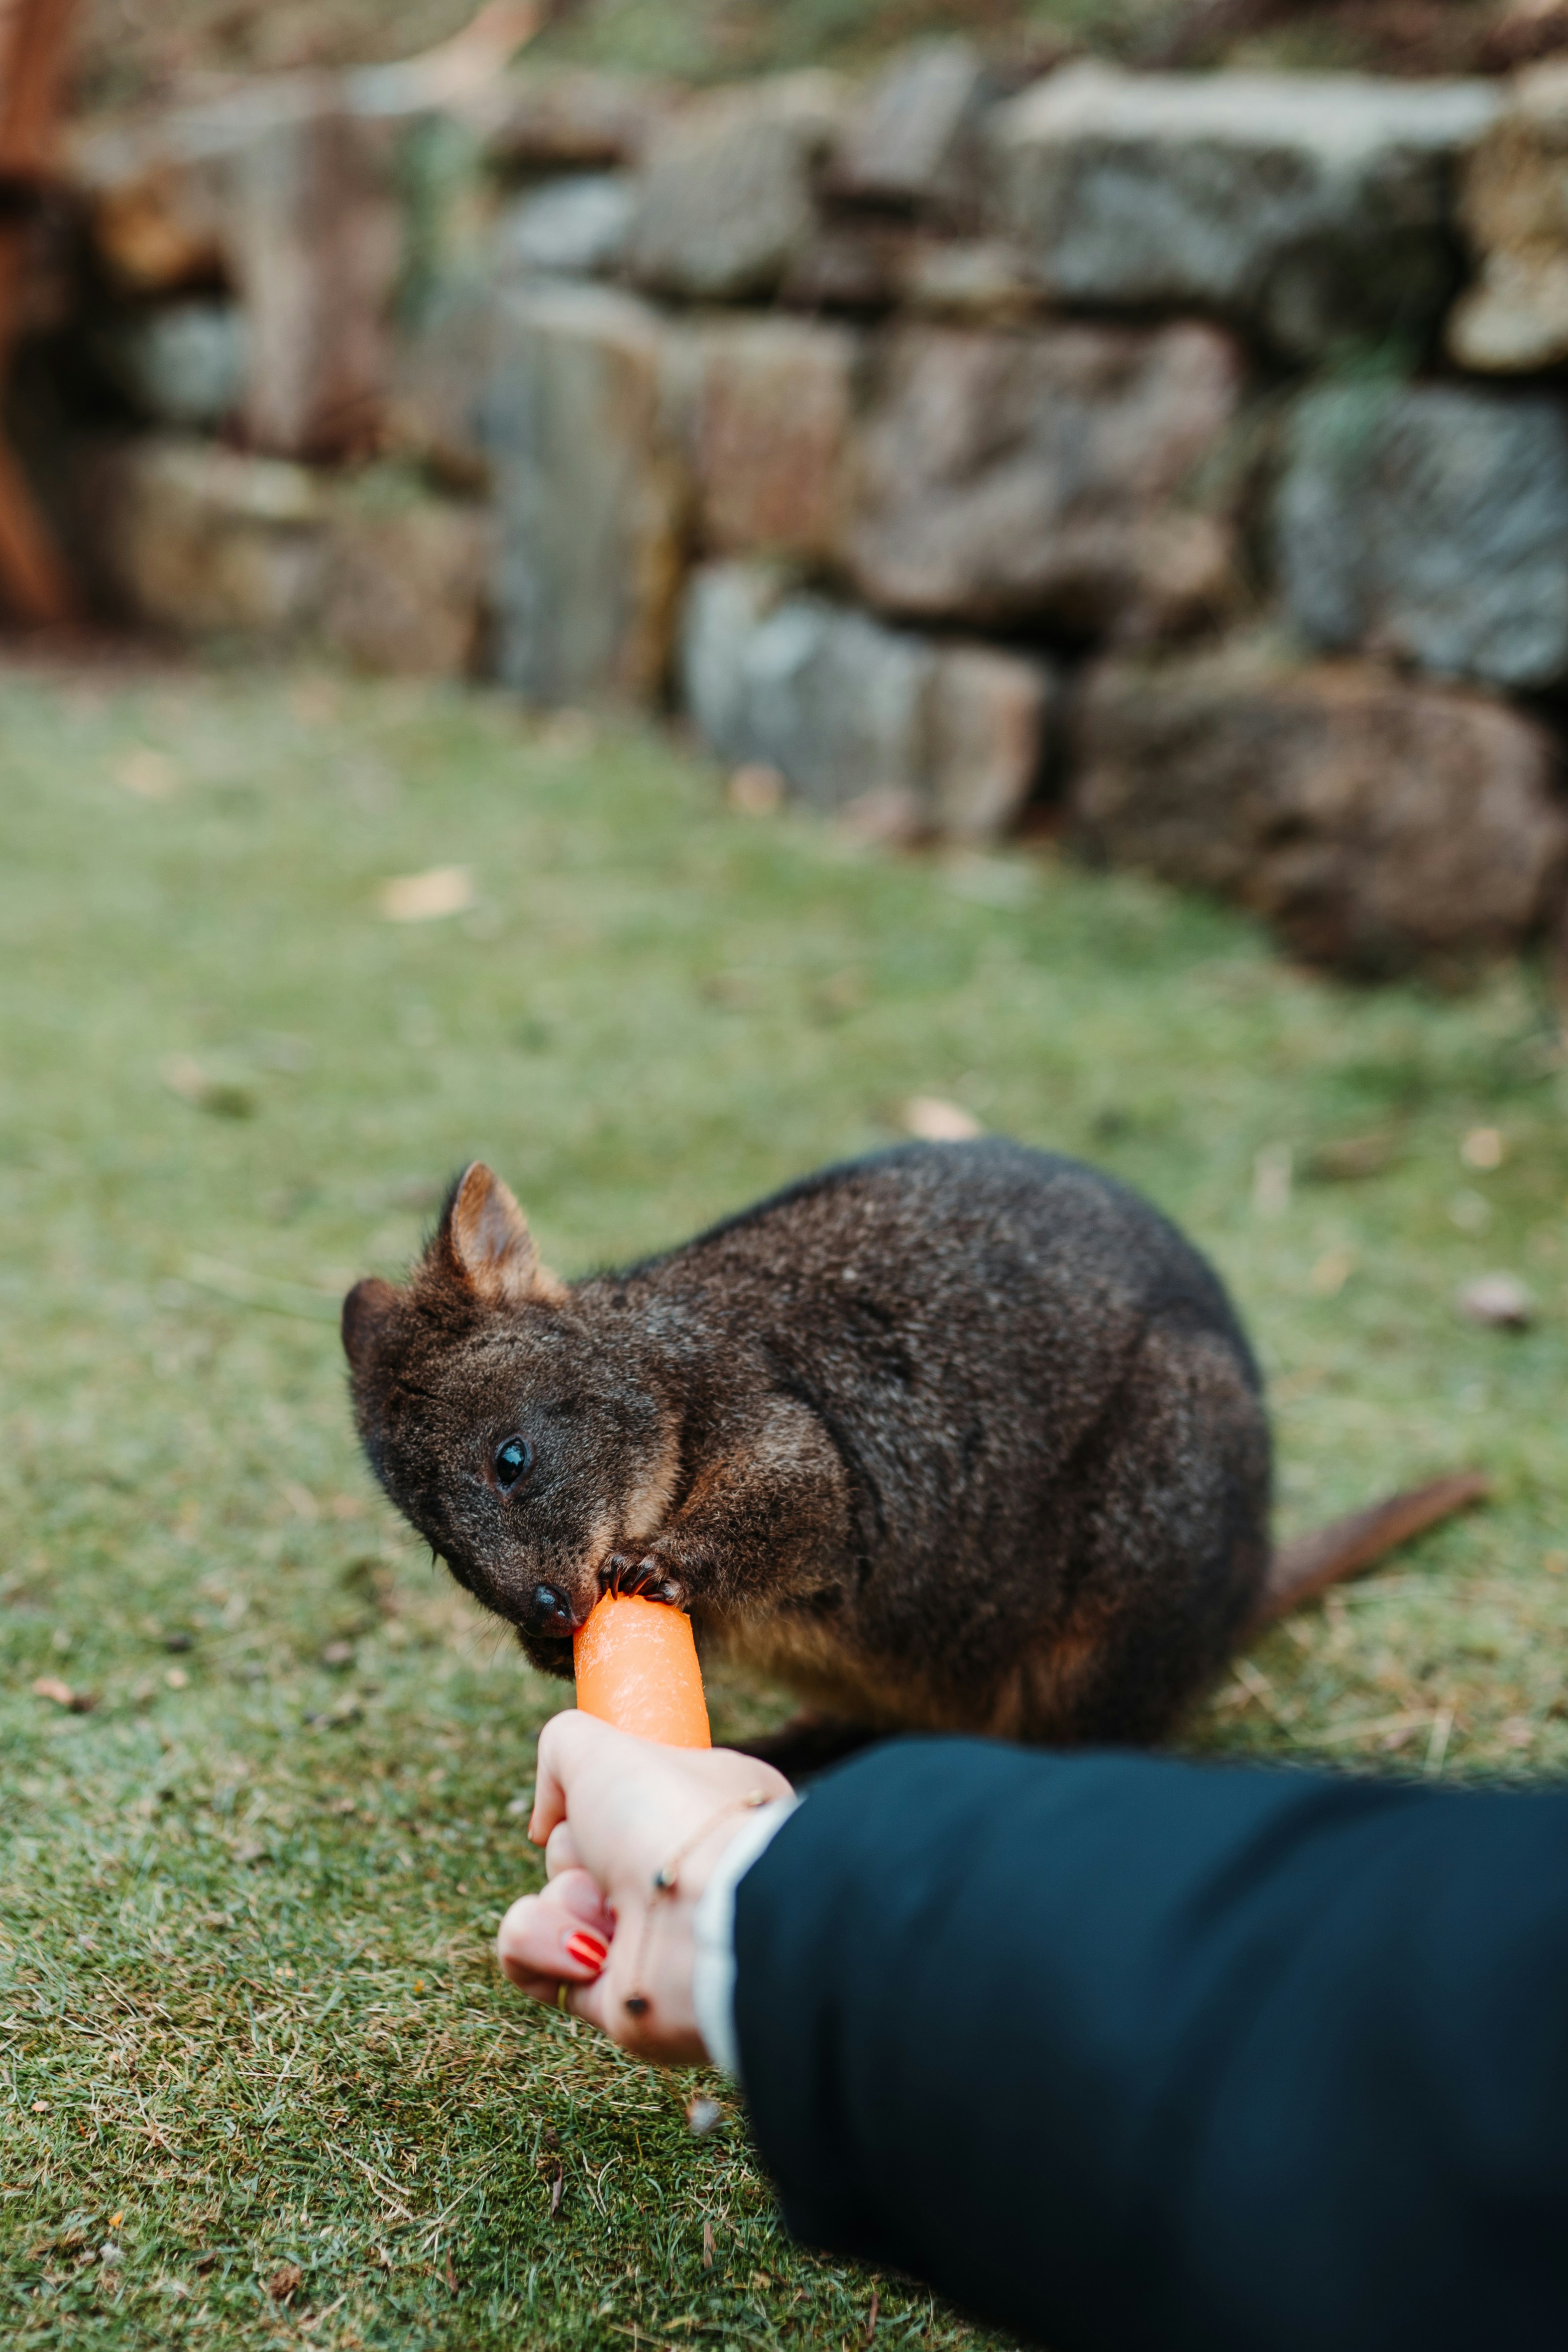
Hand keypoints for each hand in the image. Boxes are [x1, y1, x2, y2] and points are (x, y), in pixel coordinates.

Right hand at [496, 1711, 791, 2064]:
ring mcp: (644, 1936)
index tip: (600, 1794)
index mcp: (698, 1809)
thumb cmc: (670, 1820)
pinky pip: (532, 1965)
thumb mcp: (605, 1747)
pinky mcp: (612, 1996)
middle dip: (574, 1850)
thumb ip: (563, 1747)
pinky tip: (582, 1954)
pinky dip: (540, 1949)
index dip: (596, 1795)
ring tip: (605, 1913)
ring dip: (561, 1902)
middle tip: (607, 1856)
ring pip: (549, 1905)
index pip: (623, 1797)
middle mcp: (675, 1872)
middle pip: (575, 1850)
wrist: (705, 1926)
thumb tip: (547, 1822)